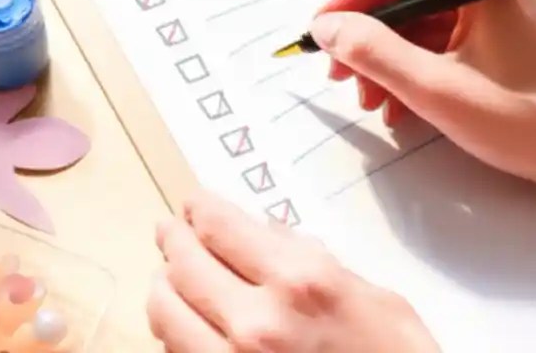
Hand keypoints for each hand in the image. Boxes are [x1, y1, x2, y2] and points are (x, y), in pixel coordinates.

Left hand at [148, 191, 438, 352]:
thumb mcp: (372, 297)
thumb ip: (314, 261)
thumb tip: (267, 236)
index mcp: (300, 282)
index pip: (219, 227)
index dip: (197, 209)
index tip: (192, 204)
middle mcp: (257, 321)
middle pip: (182, 264)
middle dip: (172, 240)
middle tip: (170, 231)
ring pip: (165, 311)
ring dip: (163, 285)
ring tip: (170, 275)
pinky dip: (174, 331)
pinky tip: (185, 322)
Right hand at [313, 0, 535, 193]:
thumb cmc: (527, 122)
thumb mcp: (436, 89)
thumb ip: (373, 51)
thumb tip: (326, 27)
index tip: (338, 34)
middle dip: (366, 23)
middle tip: (340, 73)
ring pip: (416, 3)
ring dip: (384, 48)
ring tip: (370, 99)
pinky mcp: (501, 23)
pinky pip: (440, 26)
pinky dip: (413, 58)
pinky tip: (399, 103)